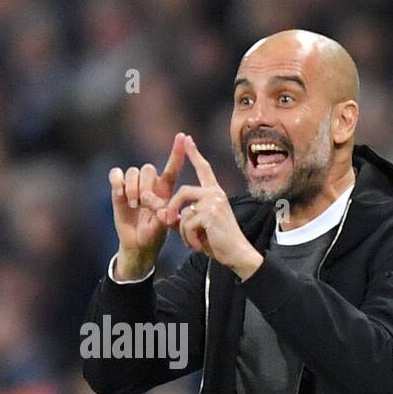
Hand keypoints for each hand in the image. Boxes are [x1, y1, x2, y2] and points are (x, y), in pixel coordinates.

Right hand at [108, 133, 185, 280]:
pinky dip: (117, 182)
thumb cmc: (154, 236)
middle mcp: (149, 184)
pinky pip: (116, 174)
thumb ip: (162, 216)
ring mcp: (133, 186)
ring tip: (134, 205)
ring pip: (132, 171)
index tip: (183, 136)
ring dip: (132, 188)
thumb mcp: (162, 227)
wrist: (137, 244)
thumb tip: (160, 210)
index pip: (172, 168)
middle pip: (147, 168)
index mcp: (164, 190)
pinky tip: (120, 195)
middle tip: (144, 204)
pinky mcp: (118, 190)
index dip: (177, 152)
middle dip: (145, 186)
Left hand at [153, 135, 263, 279]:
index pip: (203, 169)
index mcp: (214, 193)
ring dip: (182, 230)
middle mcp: (215, 193)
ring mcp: (214, 202)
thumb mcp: (193, 227)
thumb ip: (176, 217)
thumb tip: (157, 211)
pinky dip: (188, 238)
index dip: (194, 154)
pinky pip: (186, 223)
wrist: (235, 254)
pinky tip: (199, 244)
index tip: (187, 139)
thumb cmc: (216, 241)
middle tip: (170, 224)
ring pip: (182, 211)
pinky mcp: (210, 213)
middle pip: (181, 192)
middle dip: (171, 209)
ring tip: (193, 240)